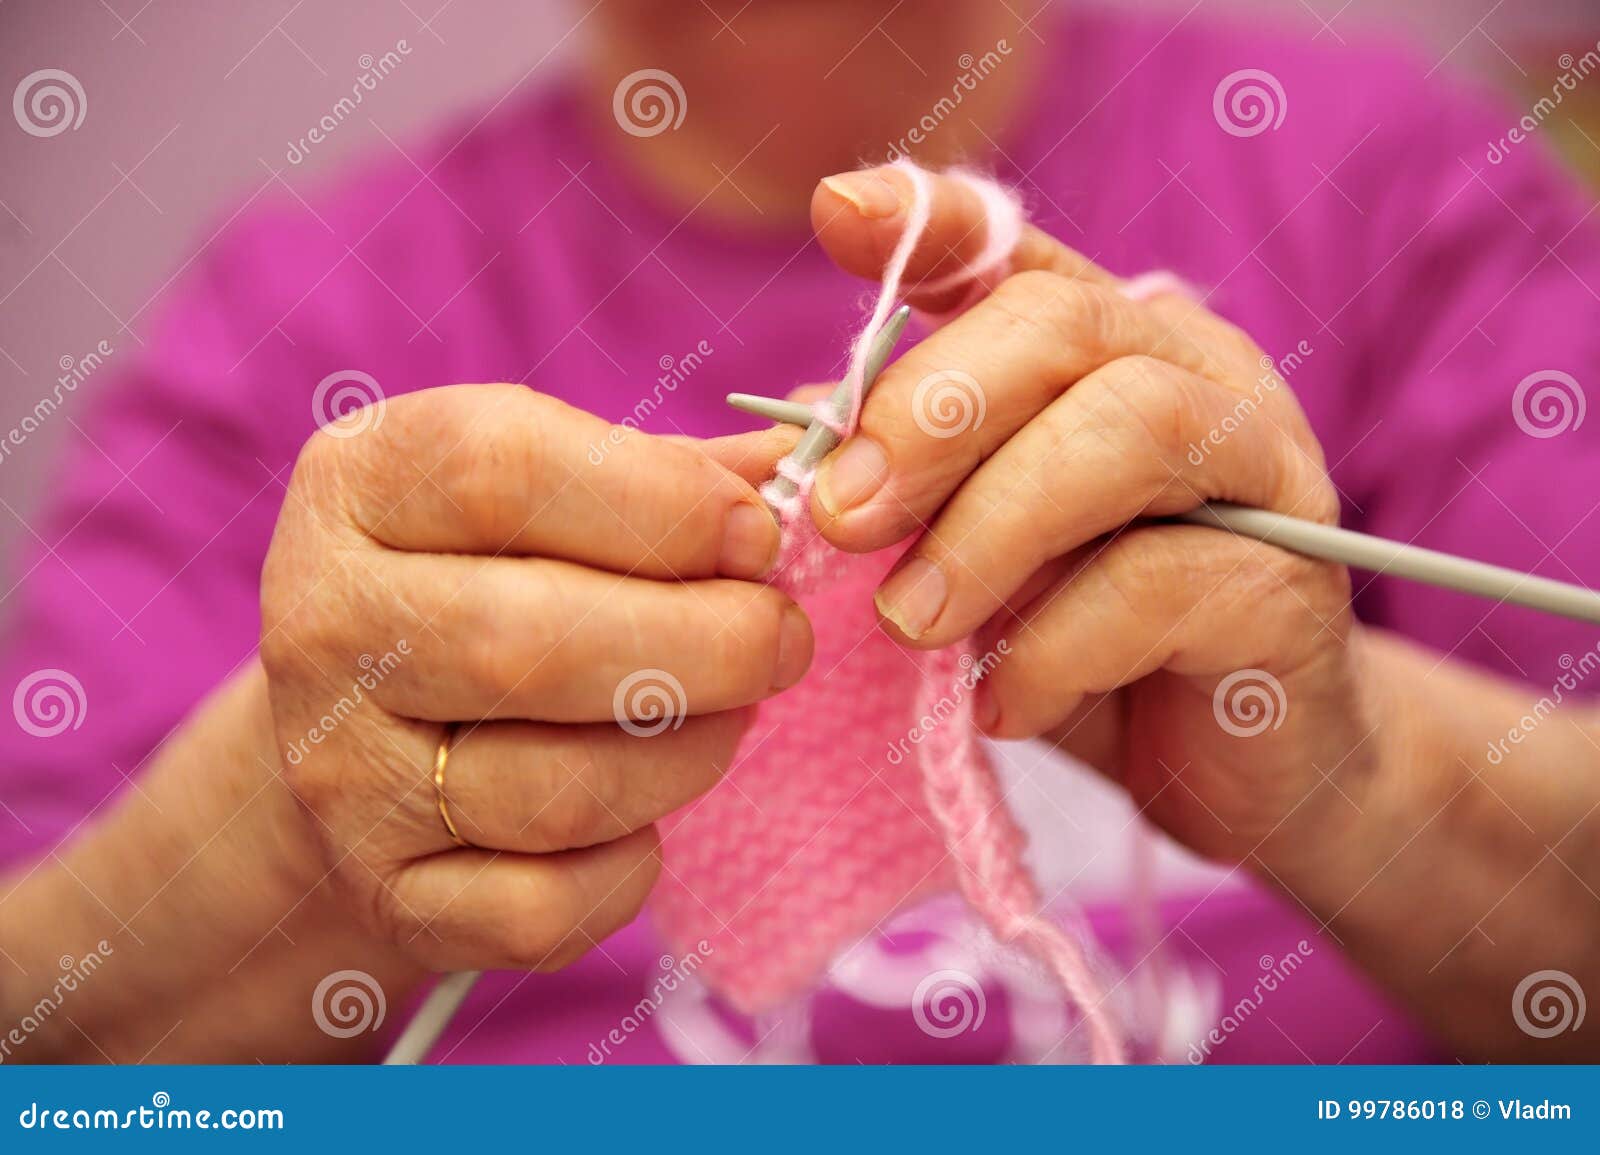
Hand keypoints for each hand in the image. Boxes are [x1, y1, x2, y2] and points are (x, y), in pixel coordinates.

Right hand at [260, 385, 808, 972]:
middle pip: (528, 642)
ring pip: (556, 790)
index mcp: (359, 486)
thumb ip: (669, 470)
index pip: (498, 472)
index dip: (662, 502)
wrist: (355, 735)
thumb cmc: (491, 581)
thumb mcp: (548, 490)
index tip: (757, 533)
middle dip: (707, 643)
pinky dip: (627, 872)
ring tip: (728, 715)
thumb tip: (804, 463)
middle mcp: (325, 625)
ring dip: (688, 754)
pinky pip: (543, 910)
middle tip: (781, 638)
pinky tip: (644, 820)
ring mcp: (340, 775)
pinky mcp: (386, 894)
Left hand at [809, 167, 1366, 868]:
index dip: (931, 223)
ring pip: (1130, 430)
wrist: (1227, 766)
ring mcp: (1261, 476)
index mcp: (1110, 350)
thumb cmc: (1086, 643)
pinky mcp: (1287, 590)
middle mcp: (1196, 381)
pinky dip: (1053, 648)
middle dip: (934, 412)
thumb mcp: (979, 555)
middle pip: (1065, 325)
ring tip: (911, 622)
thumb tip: (802, 433)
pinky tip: (999, 702)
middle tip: (844, 515)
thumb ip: (912, 481)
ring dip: (993, 525)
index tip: (837, 216)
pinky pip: (1160, 586)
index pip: (1021, 252)